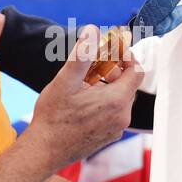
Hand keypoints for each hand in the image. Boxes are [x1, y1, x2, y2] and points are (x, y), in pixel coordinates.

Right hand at [26, 25, 140, 168]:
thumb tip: (93, 31)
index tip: (112, 52)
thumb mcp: (66, 81)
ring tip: (85, 84)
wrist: (44, 150)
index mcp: (116, 101)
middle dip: (114, 71)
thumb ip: (83, 54)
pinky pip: (114, 114)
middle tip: (94, 66)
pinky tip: (83, 102)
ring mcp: (116, 130)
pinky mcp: (108, 137)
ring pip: (120, 100)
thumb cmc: (53, 117)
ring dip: (108, 88)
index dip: (127, 57)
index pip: (136, 71)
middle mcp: (122, 117)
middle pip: (128, 85)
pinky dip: (104, 103)